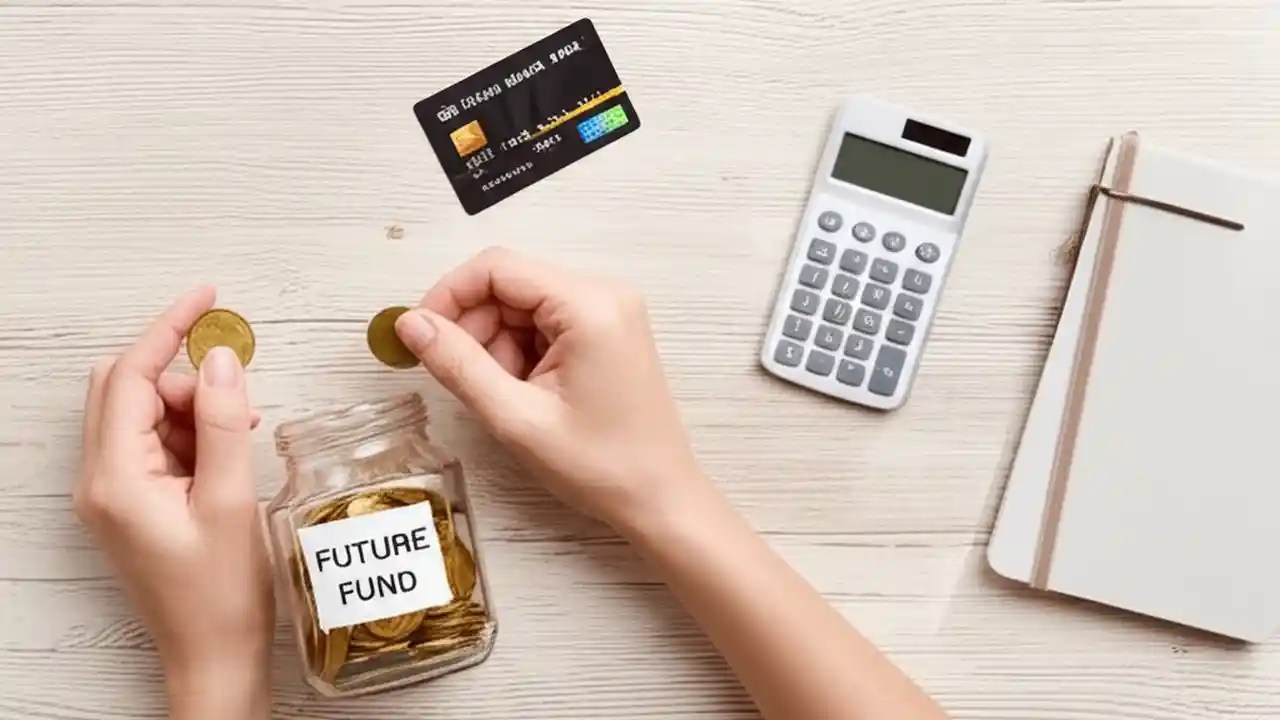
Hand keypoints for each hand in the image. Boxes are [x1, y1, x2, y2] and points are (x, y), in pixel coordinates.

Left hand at [73, 287, 272, 719]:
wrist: (213, 656)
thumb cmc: (223, 594)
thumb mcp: (232, 500)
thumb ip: (226, 422)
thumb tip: (220, 358)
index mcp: (115, 479)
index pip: (127, 377)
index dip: (168, 329)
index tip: (207, 297)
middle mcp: (100, 481)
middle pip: (126, 388)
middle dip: (183, 377)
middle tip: (238, 396)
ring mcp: (112, 494)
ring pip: (143, 414)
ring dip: (193, 407)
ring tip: (243, 434)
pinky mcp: (131, 504)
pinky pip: (154, 443)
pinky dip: (192, 433)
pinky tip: (229, 450)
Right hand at [395, 247, 711, 535]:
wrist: (659, 498)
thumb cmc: (600, 465)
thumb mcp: (516, 418)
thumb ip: (458, 365)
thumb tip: (410, 324)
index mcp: (590, 305)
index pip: (497, 267)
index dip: (448, 296)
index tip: (418, 336)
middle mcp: (605, 294)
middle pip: (509, 285)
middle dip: (474, 329)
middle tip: (466, 382)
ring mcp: (609, 312)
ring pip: (521, 307)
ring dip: (497, 347)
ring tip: (508, 398)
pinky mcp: (606, 331)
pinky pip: (544, 325)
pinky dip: (520, 355)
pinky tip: (528, 394)